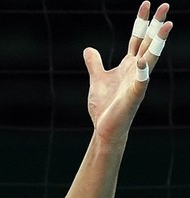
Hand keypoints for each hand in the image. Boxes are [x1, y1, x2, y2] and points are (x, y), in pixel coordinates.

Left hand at [84, 2, 171, 142]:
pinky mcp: (134, 95)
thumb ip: (95, 63)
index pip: (137, 38)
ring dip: (159, 41)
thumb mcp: (97, 79)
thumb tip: (88, 49)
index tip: (147, 3)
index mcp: (130, 64)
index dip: (142, 21)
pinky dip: (142, 72)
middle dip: (156, 24)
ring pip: (151, 57)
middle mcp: (138, 69)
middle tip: (165, 5)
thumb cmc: (105, 105)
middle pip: (149, 42)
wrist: (105, 127)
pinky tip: (143, 60)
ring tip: (167, 25)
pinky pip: (141, 82)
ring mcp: (138, 81)